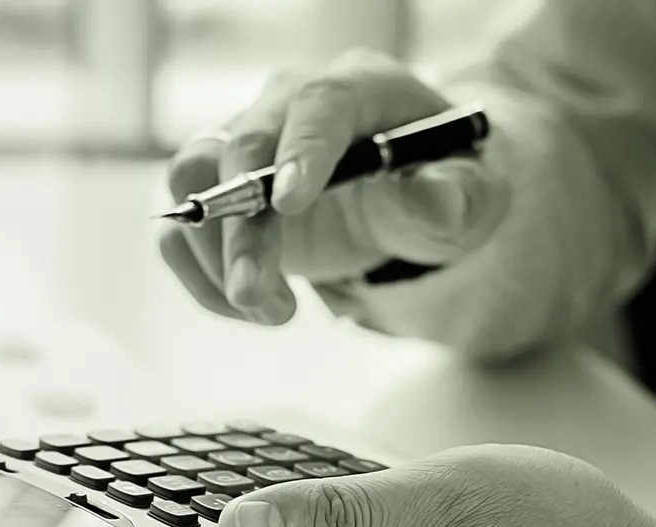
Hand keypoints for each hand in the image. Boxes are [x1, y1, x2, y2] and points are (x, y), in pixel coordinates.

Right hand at [160, 50, 510, 325]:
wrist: (406, 198)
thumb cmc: (439, 184)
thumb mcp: (471, 195)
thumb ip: (457, 196)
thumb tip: (432, 198)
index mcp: (359, 86)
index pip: (320, 102)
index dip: (301, 148)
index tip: (289, 204)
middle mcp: (290, 103)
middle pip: (243, 147)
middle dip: (243, 231)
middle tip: (259, 297)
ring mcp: (246, 142)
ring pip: (196, 182)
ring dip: (217, 256)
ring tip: (272, 311)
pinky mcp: (220, 190)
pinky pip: (184, 228)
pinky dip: (204, 276)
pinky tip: (250, 307)